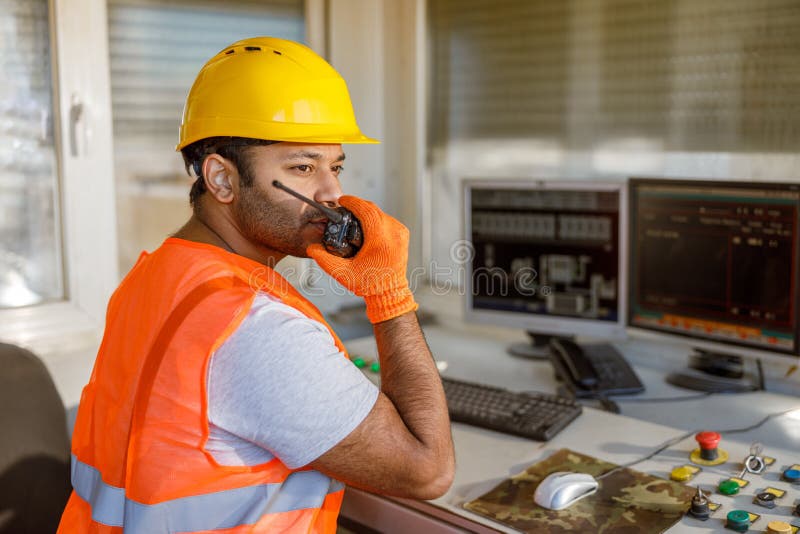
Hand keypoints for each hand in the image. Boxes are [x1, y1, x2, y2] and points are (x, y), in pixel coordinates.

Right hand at [307, 196, 417, 322]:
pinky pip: (386, 219)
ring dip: (366, 212)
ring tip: (353, 218)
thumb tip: (312, 248)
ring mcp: (400, 232)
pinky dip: (375, 219)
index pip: (367, 211)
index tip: (343, 200)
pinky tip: (366, 226)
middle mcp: (394, 233)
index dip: (353, 202)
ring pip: (380, 212)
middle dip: (357, 206)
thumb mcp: (343, 273)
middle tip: (345, 208)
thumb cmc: (370, 283)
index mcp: (382, 241)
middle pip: (373, 209)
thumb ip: (325, 259)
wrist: (389, 292)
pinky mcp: (402, 233)